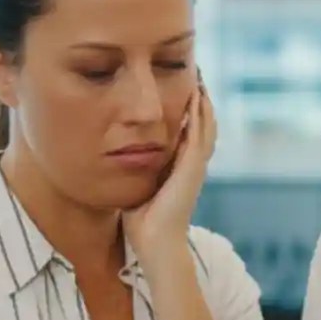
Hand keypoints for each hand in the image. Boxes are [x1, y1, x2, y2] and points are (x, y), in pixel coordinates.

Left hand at [123, 85, 215, 262]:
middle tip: (196, 75)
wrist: (155, 244)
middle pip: (202, 125)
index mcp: (180, 170)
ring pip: (206, 126)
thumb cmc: (142, 225)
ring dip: (203, 102)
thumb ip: (133, 175)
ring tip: (199, 79)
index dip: (189, 112)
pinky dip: (200, 115)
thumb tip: (115, 163)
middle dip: (199, 100)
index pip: (188, 133)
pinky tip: (197, 96)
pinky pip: (199, 135)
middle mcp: (192, 166)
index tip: (182, 89)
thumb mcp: (138, 189)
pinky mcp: (192, 169)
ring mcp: (194, 167)